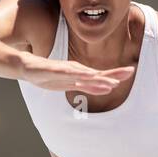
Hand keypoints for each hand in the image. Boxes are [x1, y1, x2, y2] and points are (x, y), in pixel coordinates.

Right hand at [21, 57, 135, 94]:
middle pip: (98, 73)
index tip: (130, 72)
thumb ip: (89, 86)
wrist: (27, 66)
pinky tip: (87, 76)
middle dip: (114, 73)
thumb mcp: (71, 84)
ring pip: (86, 75)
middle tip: (130, 71)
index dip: (115, 74)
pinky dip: (80, 75)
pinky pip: (70, 74)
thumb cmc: (49, 75)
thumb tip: (107, 89)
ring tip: (112, 82)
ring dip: (99, 79)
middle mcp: (76, 70)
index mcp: (81, 74)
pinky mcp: (56, 71)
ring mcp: (66, 70)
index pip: (101, 76)